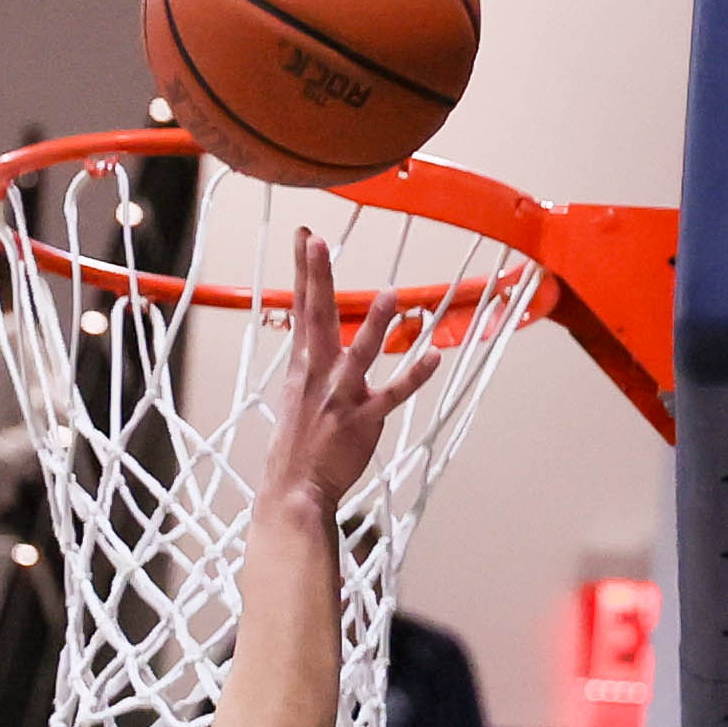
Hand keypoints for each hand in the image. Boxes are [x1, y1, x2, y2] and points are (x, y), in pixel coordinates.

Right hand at [258, 228, 439, 520]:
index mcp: (302, 366)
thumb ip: (310, 365)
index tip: (305, 237)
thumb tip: (316, 342)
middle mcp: (318, 375)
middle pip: (318, 317)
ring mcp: (340, 396)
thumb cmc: (297, 446)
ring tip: (389, 296)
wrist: (294, 489)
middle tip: (317, 243)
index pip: (301, 309)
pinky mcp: (363, 419)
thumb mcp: (294, 396)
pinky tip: (433, 358)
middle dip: (318, 278)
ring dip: (374, 325)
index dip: (304, 271)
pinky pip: (392, 394)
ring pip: (359, 354)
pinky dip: (414, 377)